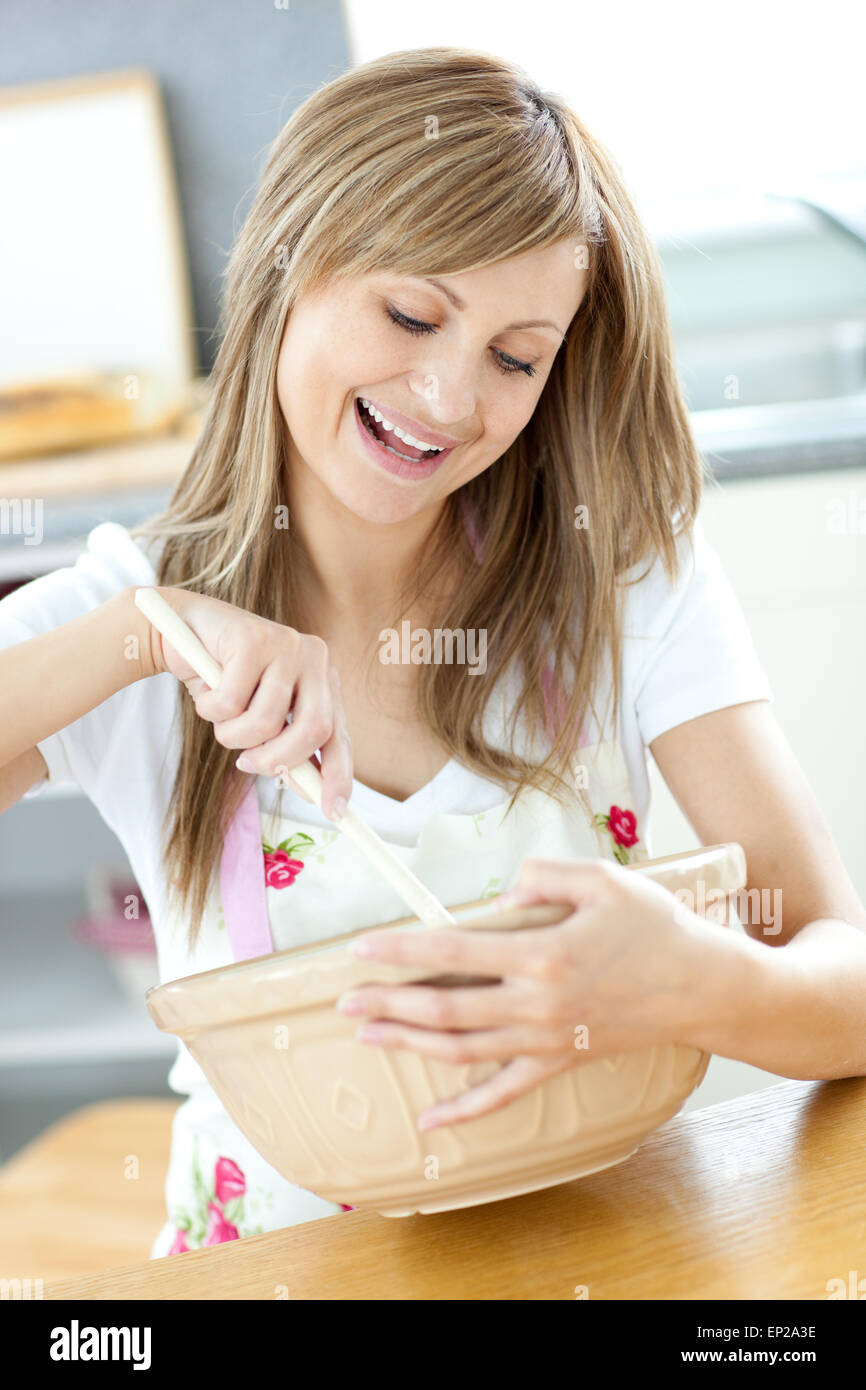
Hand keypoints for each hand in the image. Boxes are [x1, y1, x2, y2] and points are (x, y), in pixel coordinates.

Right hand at [142, 586, 352, 819]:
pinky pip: (231, 703)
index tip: (333, 812)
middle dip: (275, 759)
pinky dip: (210, 709)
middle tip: (245, 763)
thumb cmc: (223, 680)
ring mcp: (287, 645)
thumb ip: (286, 746)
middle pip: (313, 730)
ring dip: (232, 734)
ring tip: (220, 717)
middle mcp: (315, 659)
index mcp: (323, 682)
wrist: (181, 631)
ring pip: (267, 721)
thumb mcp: (259, 718)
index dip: (338, 776)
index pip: (339, 736)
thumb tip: (310, 789)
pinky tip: (206, 690)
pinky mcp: (255, 638)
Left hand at [337, 857, 710, 1128]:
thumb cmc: (654, 926)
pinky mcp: (559, 1061)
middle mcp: (536, 1004)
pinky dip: (463, 1111)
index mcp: (541, 954)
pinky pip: (504, 1093)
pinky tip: (428, 1121)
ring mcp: (546, 1041)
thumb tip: (499, 893)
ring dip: (410, 1045)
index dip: (401, 950)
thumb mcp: (602, 879)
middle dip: (389, 1005)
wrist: (702, 986)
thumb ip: (544, 876)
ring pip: (463, 1050)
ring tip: (367, 1036)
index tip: (361, 948)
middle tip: (345, 1002)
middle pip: (445, 1009)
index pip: (452, 952)